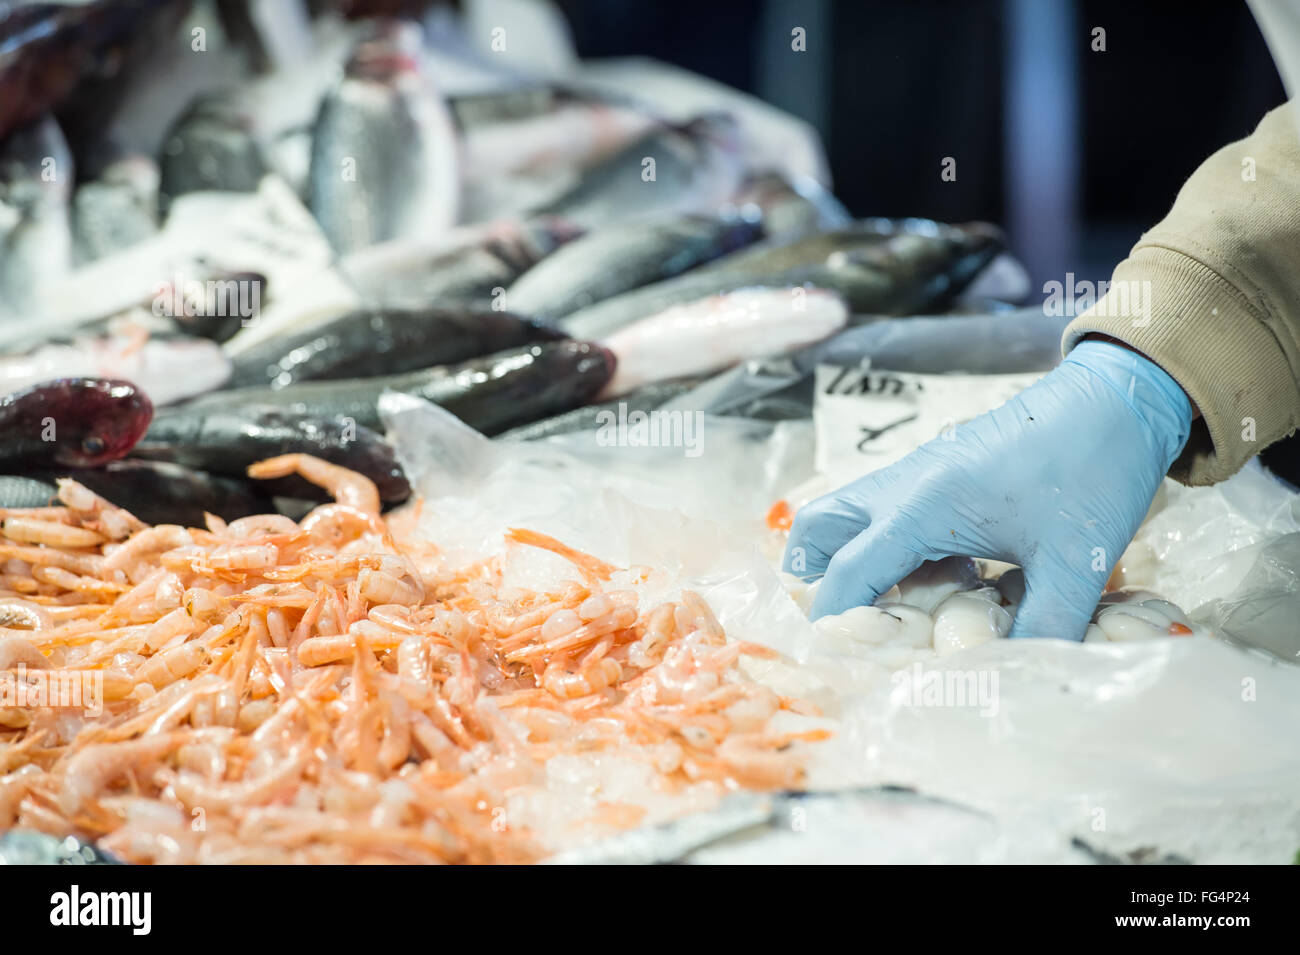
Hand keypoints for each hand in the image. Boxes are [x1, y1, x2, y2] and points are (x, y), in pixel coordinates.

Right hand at [783, 340, 1192, 638]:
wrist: (1114, 399)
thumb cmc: (1093, 471)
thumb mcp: (1076, 562)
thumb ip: (1044, 627)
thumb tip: (1016, 684)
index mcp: (922, 507)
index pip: (847, 573)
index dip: (834, 622)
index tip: (838, 664)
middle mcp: (901, 487)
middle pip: (816, 532)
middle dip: (813, 582)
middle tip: (847, 628)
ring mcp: (912, 476)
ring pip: (842, 518)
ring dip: (845, 562)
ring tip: (886, 610)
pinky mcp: (932, 474)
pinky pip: (879, 514)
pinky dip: (881, 549)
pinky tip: (934, 581)